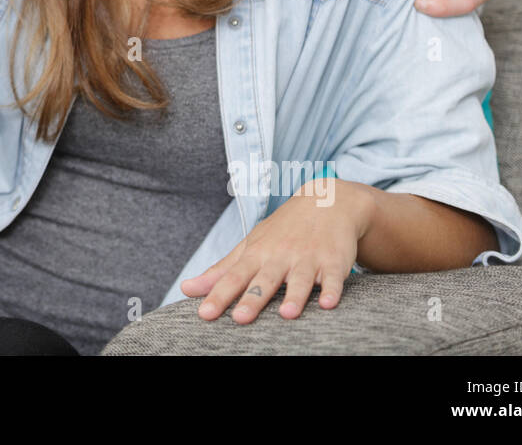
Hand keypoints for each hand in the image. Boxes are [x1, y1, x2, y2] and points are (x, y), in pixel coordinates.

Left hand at [180, 178, 370, 323]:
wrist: (326, 202)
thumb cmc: (282, 231)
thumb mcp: (250, 246)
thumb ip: (221, 271)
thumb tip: (186, 289)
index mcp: (257, 255)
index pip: (234, 277)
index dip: (219, 295)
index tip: (204, 314)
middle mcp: (281, 256)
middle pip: (264, 280)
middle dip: (252, 299)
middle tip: (239, 319)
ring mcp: (308, 258)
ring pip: (301, 279)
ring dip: (295, 296)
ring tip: (286, 314)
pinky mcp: (334, 261)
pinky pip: (335, 277)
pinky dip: (333, 290)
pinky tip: (329, 304)